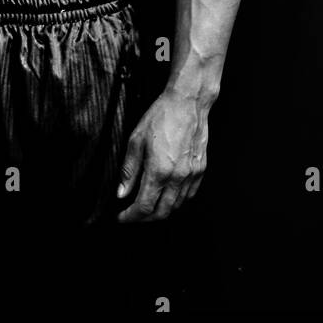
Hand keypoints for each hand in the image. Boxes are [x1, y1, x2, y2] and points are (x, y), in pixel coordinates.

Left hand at [115, 92, 207, 222]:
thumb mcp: (136, 140)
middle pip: (161, 213)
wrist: (188, 103)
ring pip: (176, 206)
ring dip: (161, 211)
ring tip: (148, 206)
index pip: (143, 207)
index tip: (121, 217)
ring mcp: (192, 175)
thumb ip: (129, 170)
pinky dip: (177, 201)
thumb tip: (121, 193)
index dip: (130, 216)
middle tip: (133, 215)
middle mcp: (178, 177)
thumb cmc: (162, 116)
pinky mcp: (201, 170)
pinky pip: (189, 195)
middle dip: (145, 219)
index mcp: (159, 171)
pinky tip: (168, 195)